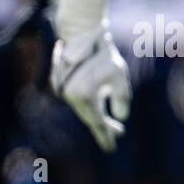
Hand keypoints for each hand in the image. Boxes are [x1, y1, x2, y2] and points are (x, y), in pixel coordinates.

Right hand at [50, 28, 131, 151]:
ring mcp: (64, 90)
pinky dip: (89, 105)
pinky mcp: (62, 85)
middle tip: (118, 133)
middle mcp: (70, 95)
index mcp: (85, 95)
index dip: (105, 136)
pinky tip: (100, 104)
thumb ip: (122, 97)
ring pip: (83, 109)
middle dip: (104, 126)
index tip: (111, 149)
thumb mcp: (119, 74)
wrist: (80, 34)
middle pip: (89, 117)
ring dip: (96, 114)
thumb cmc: (103, 53)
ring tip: (112, 122)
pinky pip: (77, 101)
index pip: (97, 122)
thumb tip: (120, 117)